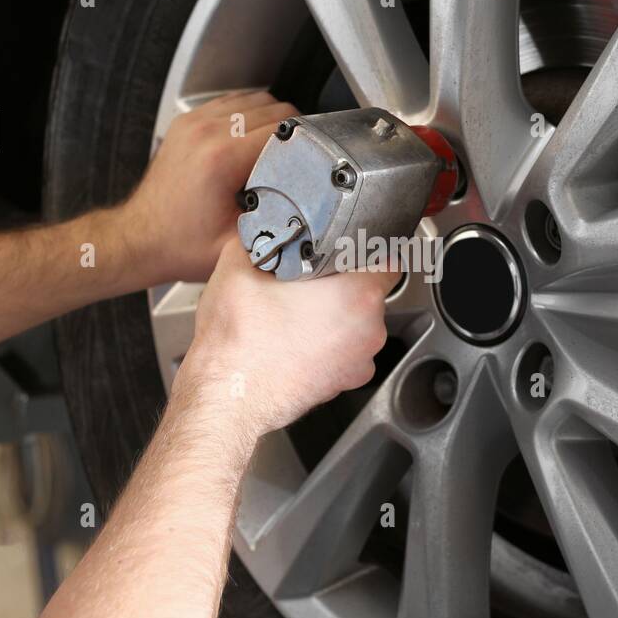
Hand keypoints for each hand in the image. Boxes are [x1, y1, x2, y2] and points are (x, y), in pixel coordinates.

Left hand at [122, 91, 296, 283]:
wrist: (140, 240)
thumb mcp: (237, 244)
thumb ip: (275, 223)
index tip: (310, 159)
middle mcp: (206, 132)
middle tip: (295, 159)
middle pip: (272, 107)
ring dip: (270, 120)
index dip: (303, 142)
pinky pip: (232, 102)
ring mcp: (194, 122)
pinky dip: (248, 116)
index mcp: (221, 157)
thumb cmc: (179, 244)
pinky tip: (251, 141)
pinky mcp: (188, 122)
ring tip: (274, 150)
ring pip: (254, 99)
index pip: (281, 126)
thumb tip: (309, 212)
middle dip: (290, 132)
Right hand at [176, 242, 398, 438]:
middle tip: (309, 278)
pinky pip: (344, 351)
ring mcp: (359, 361)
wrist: (227, 394)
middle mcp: (369, 330)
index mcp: (359, 295)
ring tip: (297, 311)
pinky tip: (296, 338)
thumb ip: (264, 233)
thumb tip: (266, 222)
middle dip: (344, 282)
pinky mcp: (343, 382)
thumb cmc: (240, 338)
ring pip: (356, 323)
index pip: (390, 257)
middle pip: (370, 292)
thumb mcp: (241, 262)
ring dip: (335, 315)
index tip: (350, 247)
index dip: (369, 247)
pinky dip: (327, 343)